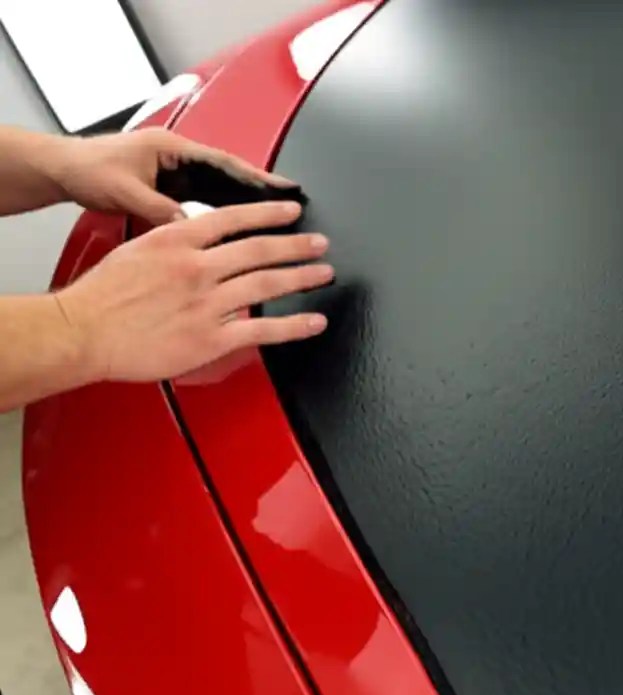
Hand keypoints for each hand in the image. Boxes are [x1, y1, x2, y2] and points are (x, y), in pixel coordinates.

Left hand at [46, 128, 295, 225]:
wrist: (60, 170)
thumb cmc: (86, 170)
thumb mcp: (125, 191)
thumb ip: (159, 208)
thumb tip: (189, 225)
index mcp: (171, 147)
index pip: (224, 161)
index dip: (256, 176)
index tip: (283, 188)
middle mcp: (177, 156)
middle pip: (229, 174)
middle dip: (260, 188)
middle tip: (291, 203)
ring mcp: (174, 171)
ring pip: (219, 187)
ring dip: (244, 201)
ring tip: (273, 216)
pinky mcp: (168, 185)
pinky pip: (204, 198)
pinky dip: (222, 211)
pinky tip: (237, 226)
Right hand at [54, 201, 331, 382]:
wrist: (80, 332)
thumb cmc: (99, 297)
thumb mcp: (136, 250)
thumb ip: (173, 243)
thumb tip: (197, 239)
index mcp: (176, 241)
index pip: (233, 218)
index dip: (267, 213)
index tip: (289, 211)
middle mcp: (196, 268)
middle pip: (259, 249)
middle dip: (296, 244)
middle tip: (319, 242)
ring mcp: (206, 303)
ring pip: (267, 284)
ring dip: (301, 277)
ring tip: (323, 273)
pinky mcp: (210, 337)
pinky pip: (262, 329)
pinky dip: (293, 326)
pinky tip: (313, 322)